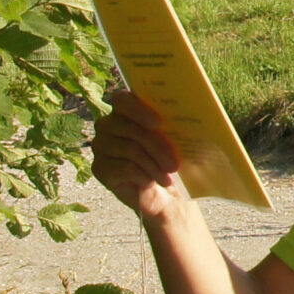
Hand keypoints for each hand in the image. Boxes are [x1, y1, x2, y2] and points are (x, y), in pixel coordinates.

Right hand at [89, 91, 185, 222]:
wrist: (161, 193)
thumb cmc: (168, 161)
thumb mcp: (176, 142)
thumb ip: (175, 126)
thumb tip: (194, 118)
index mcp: (124, 111)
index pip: (122, 100)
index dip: (138, 109)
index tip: (158, 122)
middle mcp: (107, 125)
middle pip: (131, 128)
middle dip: (157, 146)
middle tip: (174, 164)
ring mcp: (100, 146)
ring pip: (130, 150)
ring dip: (153, 165)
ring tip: (167, 176)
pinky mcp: (99, 168)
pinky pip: (124, 168)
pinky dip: (143, 176)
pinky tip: (151, 182)